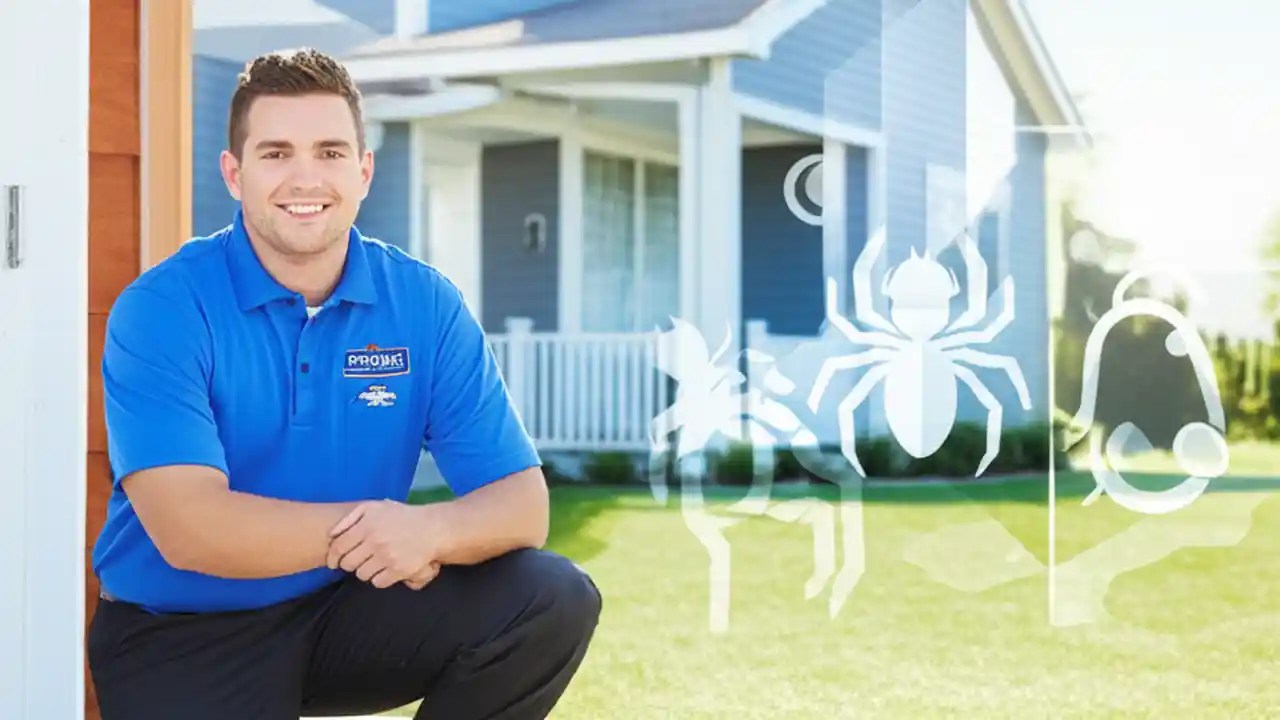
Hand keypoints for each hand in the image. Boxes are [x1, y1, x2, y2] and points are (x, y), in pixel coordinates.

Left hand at [327, 500, 444, 589]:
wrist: (432, 528)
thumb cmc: (400, 517)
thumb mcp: (374, 507)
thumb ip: (350, 518)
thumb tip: (331, 535)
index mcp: (367, 524)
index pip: (338, 547)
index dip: (332, 557)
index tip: (333, 562)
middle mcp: (375, 541)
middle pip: (348, 564)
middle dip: (350, 563)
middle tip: (358, 560)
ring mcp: (388, 557)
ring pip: (362, 574)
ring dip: (365, 571)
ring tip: (374, 563)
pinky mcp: (399, 570)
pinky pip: (378, 582)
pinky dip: (379, 578)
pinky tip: (385, 569)